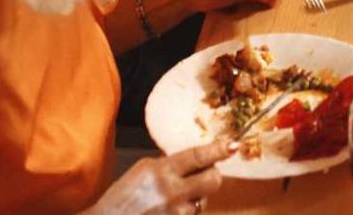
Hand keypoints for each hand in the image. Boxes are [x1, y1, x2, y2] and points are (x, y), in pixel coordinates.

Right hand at [88, 138, 230, 213]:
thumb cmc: (120, 200)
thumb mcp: (141, 171)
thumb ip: (167, 165)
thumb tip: (193, 159)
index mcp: (161, 171)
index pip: (198, 156)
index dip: (218, 150)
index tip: (232, 145)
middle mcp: (172, 192)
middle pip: (214, 180)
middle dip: (213, 176)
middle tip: (205, 175)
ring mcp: (175, 214)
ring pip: (203, 202)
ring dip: (195, 199)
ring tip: (172, 201)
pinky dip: (184, 213)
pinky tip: (167, 211)